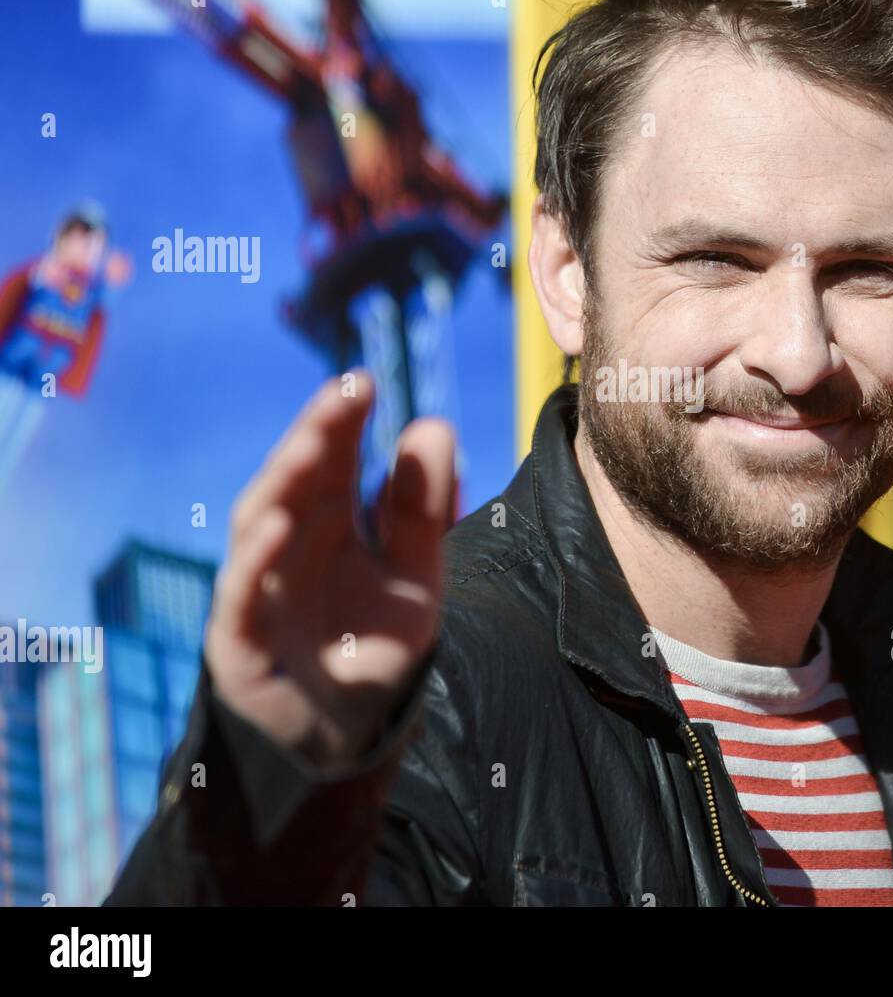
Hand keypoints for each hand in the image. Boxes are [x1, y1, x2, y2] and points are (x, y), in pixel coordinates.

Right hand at [204, 370, 455, 767]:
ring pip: (256, 525)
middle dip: (312, 436)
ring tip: (311, 444)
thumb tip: (434, 424)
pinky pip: (240, 598)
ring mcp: (258, 591)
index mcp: (324, 521)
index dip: (339, 419)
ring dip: (280, 483)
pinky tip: (277, 526)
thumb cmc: (379, 641)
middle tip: (341, 398)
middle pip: (290, 480)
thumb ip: (423, 509)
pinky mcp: (240, 643)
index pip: (327, 458)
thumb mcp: (418, 574)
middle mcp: (284, 546)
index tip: (363, 381)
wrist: (356, 729)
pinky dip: (253, 563)